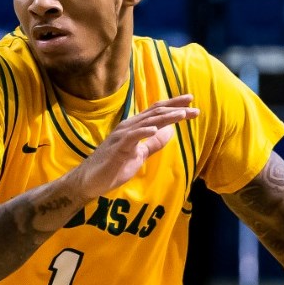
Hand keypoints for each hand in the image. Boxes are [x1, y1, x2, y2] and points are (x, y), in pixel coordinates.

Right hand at [70, 95, 198, 204]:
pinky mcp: (116, 149)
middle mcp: (128, 127)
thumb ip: (153, 144)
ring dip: (165, 118)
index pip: (156, 112)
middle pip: (154, 113)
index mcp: (134, 127)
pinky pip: (131, 137)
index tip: (192, 104)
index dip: (174, 106)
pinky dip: (143, 132)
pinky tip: (155, 129)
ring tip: (182, 115)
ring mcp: (121, 137)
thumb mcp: (139, 154)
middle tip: (194, 106)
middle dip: (175, 108)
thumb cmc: (113, 167)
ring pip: (146, 122)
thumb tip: (169, 132)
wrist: (90, 181)